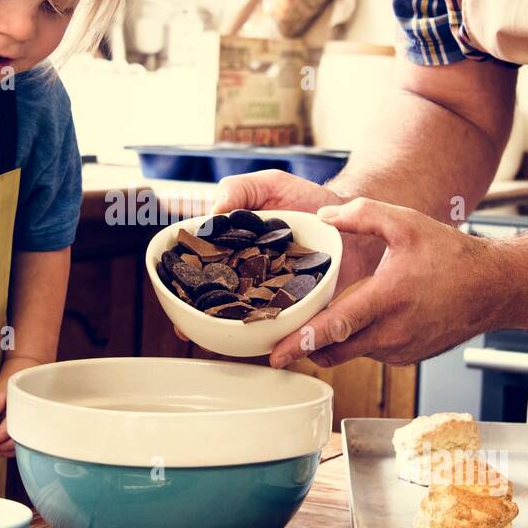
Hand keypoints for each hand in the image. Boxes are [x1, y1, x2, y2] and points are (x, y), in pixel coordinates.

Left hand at [0, 355, 44, 458]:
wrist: (31, 364)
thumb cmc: (15, 374)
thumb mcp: (1, 388)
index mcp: (24, 405)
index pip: (12, 427)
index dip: (0, 438)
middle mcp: (32, 413)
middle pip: (21, 437)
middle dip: (5, 446)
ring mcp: (36, 417)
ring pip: (27, 440)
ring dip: (12, 448)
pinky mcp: (36, 418)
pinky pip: (30, 436)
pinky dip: (19, 444)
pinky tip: (10, 447)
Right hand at [167, 170, 383, 345]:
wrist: (354, 217)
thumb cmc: (307, 199)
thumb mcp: (270, 184)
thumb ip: (239, 189)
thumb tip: (213, 212)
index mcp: (235, 249)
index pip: (205, 266)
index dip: (185, 281)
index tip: (173, 295)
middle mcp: (250, 275)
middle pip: (220, 298)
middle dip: (201, 315)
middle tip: (188, 329)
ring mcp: (275, 294)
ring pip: (247, 317)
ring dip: (231, 330)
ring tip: (216, 340)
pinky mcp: (302, 307)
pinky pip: (286, 325)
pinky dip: (275, 336)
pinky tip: (266, 344)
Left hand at [267, 198, 507, 369]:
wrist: (492, 288)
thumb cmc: (452, 256)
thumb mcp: (406, 224)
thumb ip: (362, 215)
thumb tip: (323, 217)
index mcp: (388, 298)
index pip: (335, 327)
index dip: (301, 342)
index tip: (276, 354)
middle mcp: (392, 331)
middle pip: (334, 350)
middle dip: (305, 348)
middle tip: (279, 342)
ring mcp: (400, 349)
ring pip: (351, 352)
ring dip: (333, 341)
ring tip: (321, 321)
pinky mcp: (407, 357)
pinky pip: (371, 352)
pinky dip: (359, 341)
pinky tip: (363, 319)